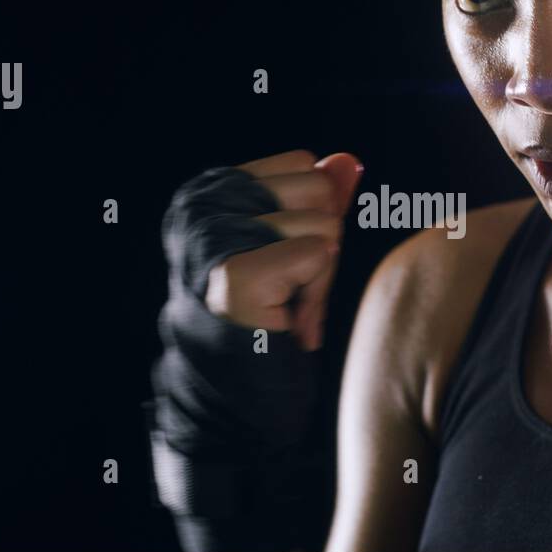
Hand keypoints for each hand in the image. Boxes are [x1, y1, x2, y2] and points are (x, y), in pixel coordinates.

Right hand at [173, 149, 363, 351]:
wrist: (234, 389)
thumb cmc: (265, 315)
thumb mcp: (290, 244)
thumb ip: (315, 200)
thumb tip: (349, 161)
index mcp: (211, 188)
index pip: (303, 166)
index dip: (313, 215)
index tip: (288, 261)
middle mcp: (203, 204)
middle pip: (319, 189)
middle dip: (324, 243)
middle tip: (292, 289)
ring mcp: (215, 237)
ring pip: (326, 225)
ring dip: (321, 278)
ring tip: (287, 307)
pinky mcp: (236, 276)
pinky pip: (319, 258)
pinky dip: (316, 296)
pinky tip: (288, 323)